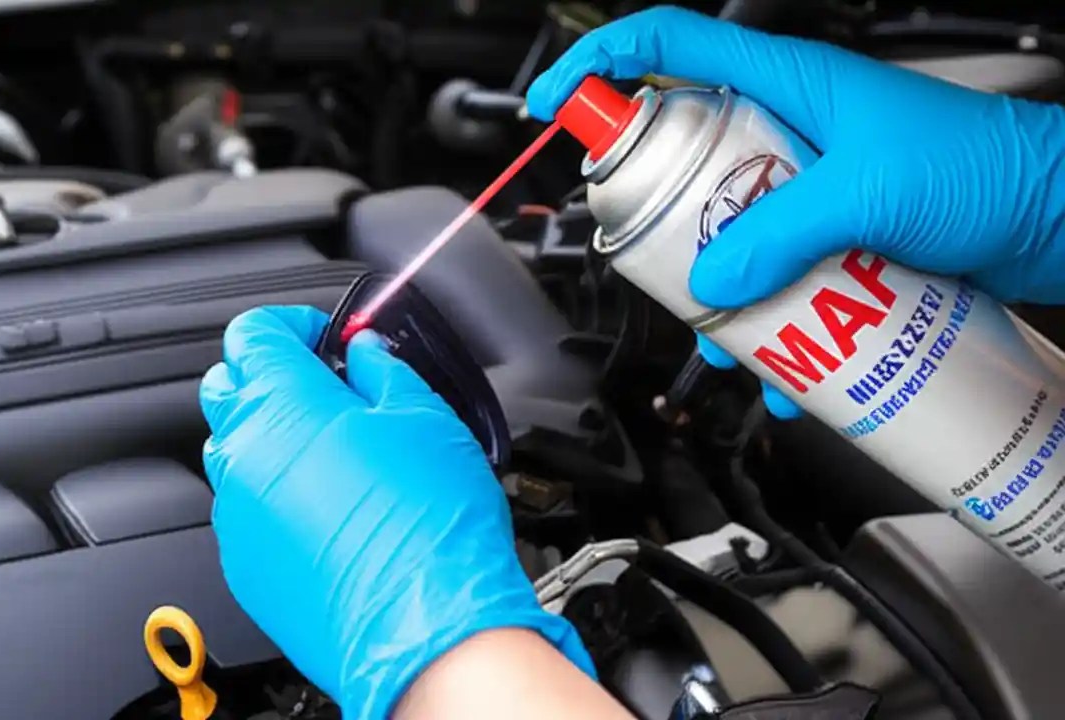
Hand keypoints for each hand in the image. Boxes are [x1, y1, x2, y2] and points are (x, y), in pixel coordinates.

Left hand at [200, 306, 593, 719]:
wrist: (423, 630)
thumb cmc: (431, 528)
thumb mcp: (425, 420)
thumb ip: (383, 372)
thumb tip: (364, 353)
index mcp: (285, 403)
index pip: (252, 333)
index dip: (290, 326)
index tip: (323, 338)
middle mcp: (245, 454)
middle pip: (228, 387)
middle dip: (270, 376)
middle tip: (325, 388)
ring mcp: (238, 513)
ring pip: (234, 452)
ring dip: (271, 437)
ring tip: (333, 454)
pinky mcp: (243, 563)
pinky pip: (246, 510)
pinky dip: (275, 496)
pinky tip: (330, 510)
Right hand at [526, 6, 1064, 417]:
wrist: (1061, 216)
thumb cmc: (987, 165)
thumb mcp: (869, 191)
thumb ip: (782, 232)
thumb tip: (713, 277)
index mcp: (785, 82)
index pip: (668, 45)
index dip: (602, 65)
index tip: (556, 104)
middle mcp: (786, 129)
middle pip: (681, 158)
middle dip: (658, 220)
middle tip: (654, 262)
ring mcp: (805, 186)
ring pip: (722, 232)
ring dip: (716, 292)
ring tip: (734, 337)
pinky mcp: (830, 237)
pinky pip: (772, 277)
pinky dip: (768, 325)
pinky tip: (785, 370)